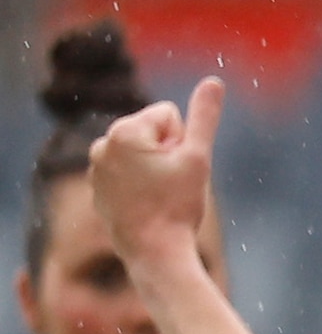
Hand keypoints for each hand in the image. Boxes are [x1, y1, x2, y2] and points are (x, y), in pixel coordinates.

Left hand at [84, 77, 221, 270]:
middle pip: (153, 132)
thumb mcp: (198, 158)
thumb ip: (204, 117)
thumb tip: (214, 81)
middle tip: (169, 185)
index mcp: (125, 131)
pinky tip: (144, 205)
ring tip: (157, 197)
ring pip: (140, 152)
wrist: (154, 253)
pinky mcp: (97, 185)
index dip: (183, 142)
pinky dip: (138, 183)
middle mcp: (103, 143)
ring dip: (154, 168)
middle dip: (166, 153)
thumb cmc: (177, 206)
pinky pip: (126, 171)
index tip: (177, 170)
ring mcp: (96, 165)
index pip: (170, 116)